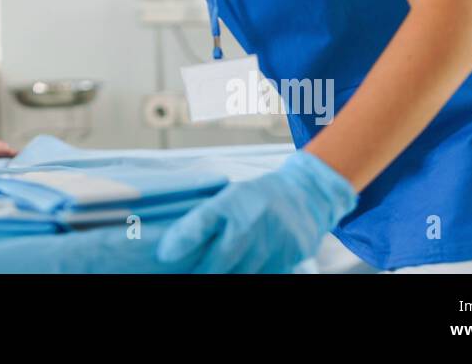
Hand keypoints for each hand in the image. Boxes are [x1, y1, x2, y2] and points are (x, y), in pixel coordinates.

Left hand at [156, 150, 357, 272]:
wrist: (307, 196)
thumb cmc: (259, 196)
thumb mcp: (231, 195)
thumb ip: (208, 215)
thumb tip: (176, 240)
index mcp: (232, 201)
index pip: (201, 221)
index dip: (180, 240)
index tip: (164, 254)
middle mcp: (250, 223)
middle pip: (217, 259)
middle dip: (196, 271)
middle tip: (179, 273)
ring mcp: (269, 245)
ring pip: (237, 274)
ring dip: (218, 276)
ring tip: (202, 273)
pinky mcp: (285, 261)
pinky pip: (258, 277)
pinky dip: (242, 275)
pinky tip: (231, 272)